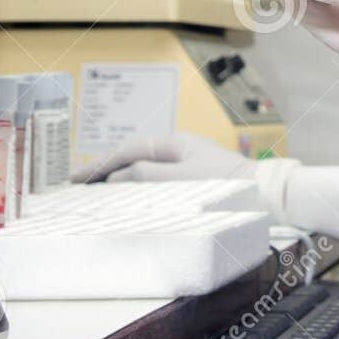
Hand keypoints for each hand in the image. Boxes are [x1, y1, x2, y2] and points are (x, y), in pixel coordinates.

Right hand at [69, 130, 258, 183]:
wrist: (263, 193)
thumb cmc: (227, 184)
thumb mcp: (183, 180)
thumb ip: (148, 176)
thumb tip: (118, 177)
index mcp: (174, 143)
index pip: (128, 151)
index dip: (99, 165)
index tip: (74, 178)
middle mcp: (177, 148)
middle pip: (132, 157)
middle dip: (104, 169)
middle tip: (75, 183)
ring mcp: (184, 161)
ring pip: (142, 167)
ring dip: (118, 177)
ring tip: (93, 190)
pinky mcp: (191, 176)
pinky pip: (154, 177)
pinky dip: (135, 184)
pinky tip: (127, 195)